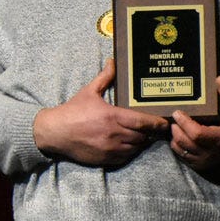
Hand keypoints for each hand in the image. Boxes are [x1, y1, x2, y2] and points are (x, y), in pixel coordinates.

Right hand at [33, 59, 168, 165]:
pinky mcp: (105, 159)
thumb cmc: (72, 111)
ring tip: (141, 136)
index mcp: (112, 116)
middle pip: (142, 136)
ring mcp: (110, 148)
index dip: (156, 123)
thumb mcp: (89, 91)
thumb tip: (112, 61)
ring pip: (136, 148)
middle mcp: (114, 134)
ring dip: (140, 142)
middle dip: (149, 132)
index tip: (164, 123)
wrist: (55, 132)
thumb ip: (104, 78)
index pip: (143, 122)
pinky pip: (125, 157)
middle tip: (153, 128)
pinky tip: (129, 145)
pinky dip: (130, 151)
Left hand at [170, 76, 219, 170]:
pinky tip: (178, 134)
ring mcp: (203, 161)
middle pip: (184, 141)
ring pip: (180, 148)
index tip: (177, 112)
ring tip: (175, 124)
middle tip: (173, 117)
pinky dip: (176, 144)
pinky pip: (181, 155)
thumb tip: (219, 79)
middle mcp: (210, 153)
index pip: (196, 134)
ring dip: (174, 135)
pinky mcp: (198, 165)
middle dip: (176, 127)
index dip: (184, 123)